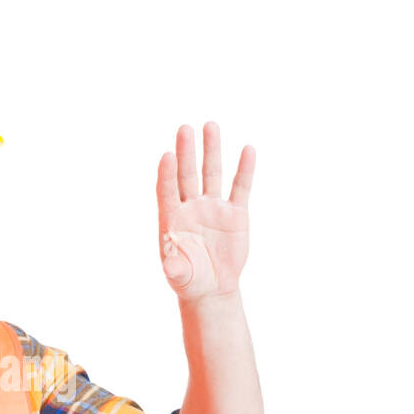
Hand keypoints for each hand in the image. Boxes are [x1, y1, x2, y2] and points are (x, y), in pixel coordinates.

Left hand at [156, 122, 255, 303]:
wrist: (213, 288)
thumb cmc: (190, 280)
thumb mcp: (180, 276)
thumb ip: (175, 267)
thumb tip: (169, 264)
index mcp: (171, 218)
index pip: (166, 190)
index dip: (166, 173)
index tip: (167, 154)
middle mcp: (190, 207)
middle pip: (186, 174)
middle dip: (186, 152)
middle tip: (185, 128)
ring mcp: (213, 207)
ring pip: (211, 174)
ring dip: (211, 150)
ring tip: (210, 125)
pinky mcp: (235, 213)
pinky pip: (240, 188)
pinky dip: (244, 170)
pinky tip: (247, 149)